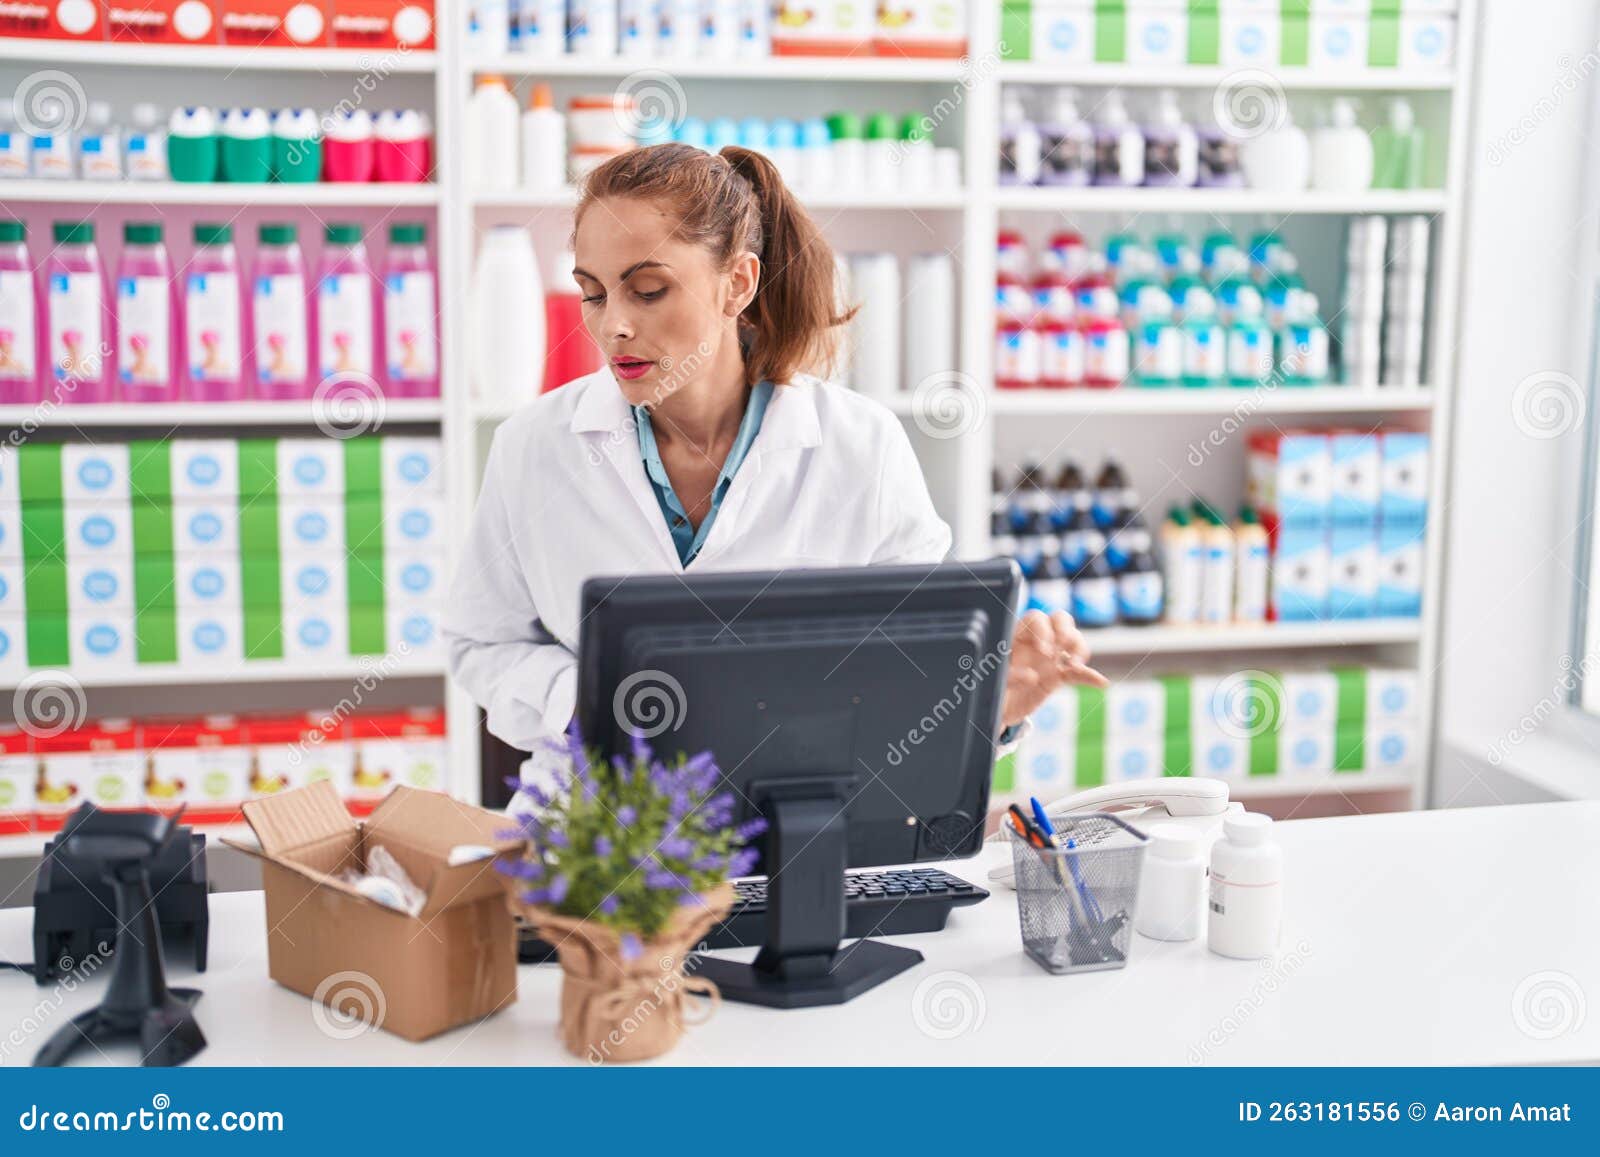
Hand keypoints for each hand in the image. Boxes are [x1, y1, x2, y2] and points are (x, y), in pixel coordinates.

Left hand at [1000, 609, 1108, 729]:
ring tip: (1074, 665)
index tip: (1043, 650)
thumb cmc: (991, 687)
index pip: (1036, 619)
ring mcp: (1050, 657)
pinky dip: (1091, 676)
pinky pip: (1079, 672)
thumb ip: (1010, 677)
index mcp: (1017, 635)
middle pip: (1060, 620)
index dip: (1043, 630)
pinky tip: (1101, 682)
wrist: (996, 710)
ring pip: (1073, 641)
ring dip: (1079, 649)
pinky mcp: (1059, 676)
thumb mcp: (994, 681)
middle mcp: (1037, 641)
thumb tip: (1031, 675)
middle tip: (1062, 648)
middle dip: (1066, 630)